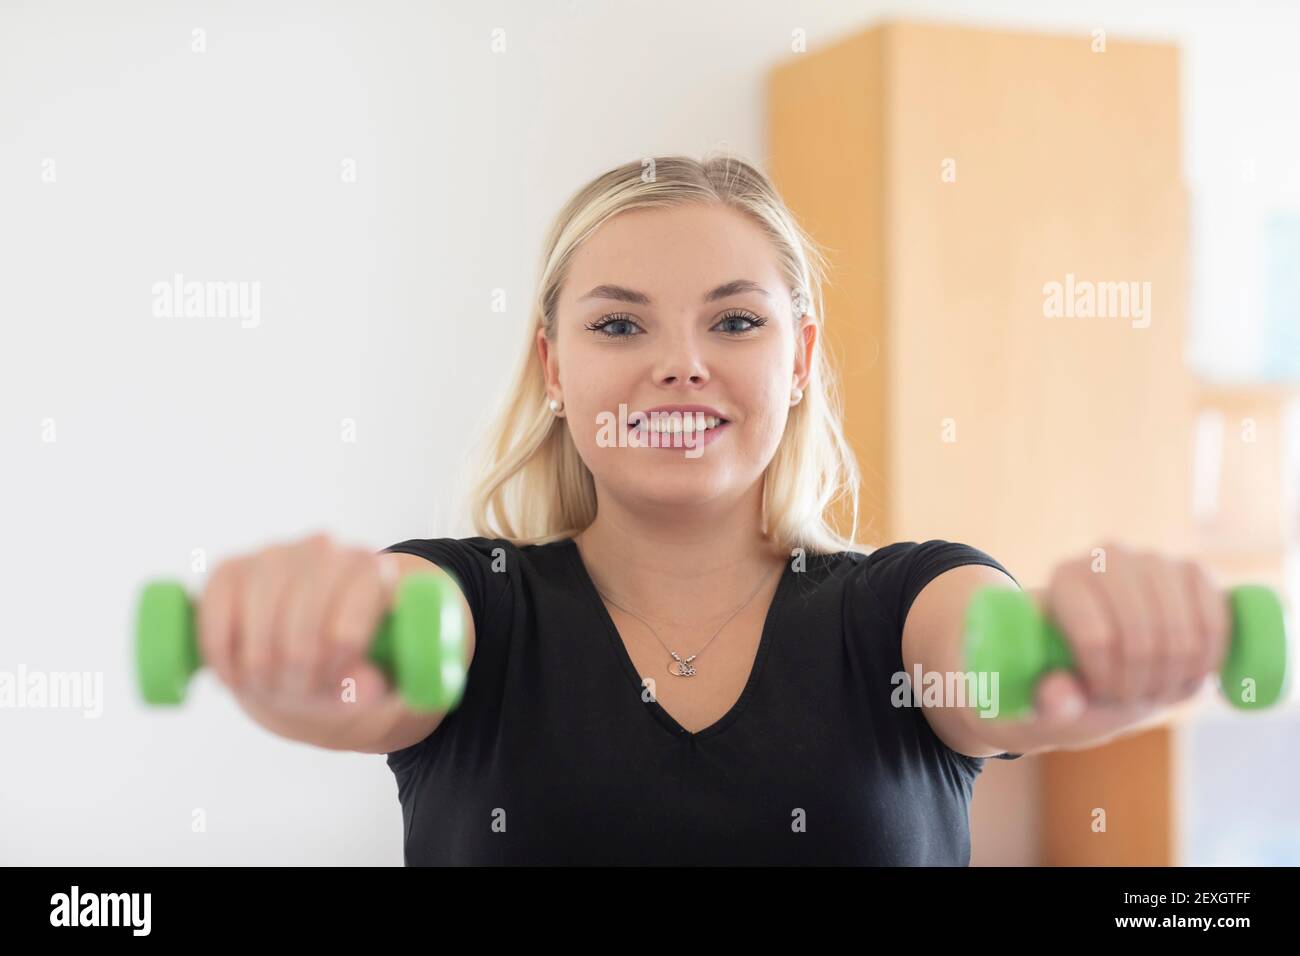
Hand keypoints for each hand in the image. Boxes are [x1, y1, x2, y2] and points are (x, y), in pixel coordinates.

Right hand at [197, 532, 401, 715]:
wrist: (301, 652)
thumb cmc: (342, 667)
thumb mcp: (367, 683)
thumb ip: (372, 687)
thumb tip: (368, 687)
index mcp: (373, 572)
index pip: (350, 621)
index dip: (337, 663)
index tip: (333, 684)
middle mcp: (327, 550)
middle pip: (304, 621)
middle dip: (298, 670)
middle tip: (300, 691)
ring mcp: (275, 553)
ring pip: (261, 615)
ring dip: (261, 664)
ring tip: (271, 687)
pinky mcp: (230, 568)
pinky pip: (218, 612)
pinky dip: (223, 653)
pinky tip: (236, 676)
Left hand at [1024, 541, 1230, 746]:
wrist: (1101, 645)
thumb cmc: (1069, 670)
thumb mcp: (1049, 695)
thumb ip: (1050, 703)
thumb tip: (1058, 694)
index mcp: (1064, 579)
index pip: (1096, 638)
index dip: (1105, 680)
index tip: (1098, 693)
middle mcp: (1107, 558)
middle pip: (1140, 640)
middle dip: (1139, 684)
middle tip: (1129, 698)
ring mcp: (1154, 560)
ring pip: (1179, 636)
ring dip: (1172, 678)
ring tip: (1153, 689)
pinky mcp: (1194, 572)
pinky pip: (1214, 624)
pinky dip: (1206, 661)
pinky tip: (1188, 674)